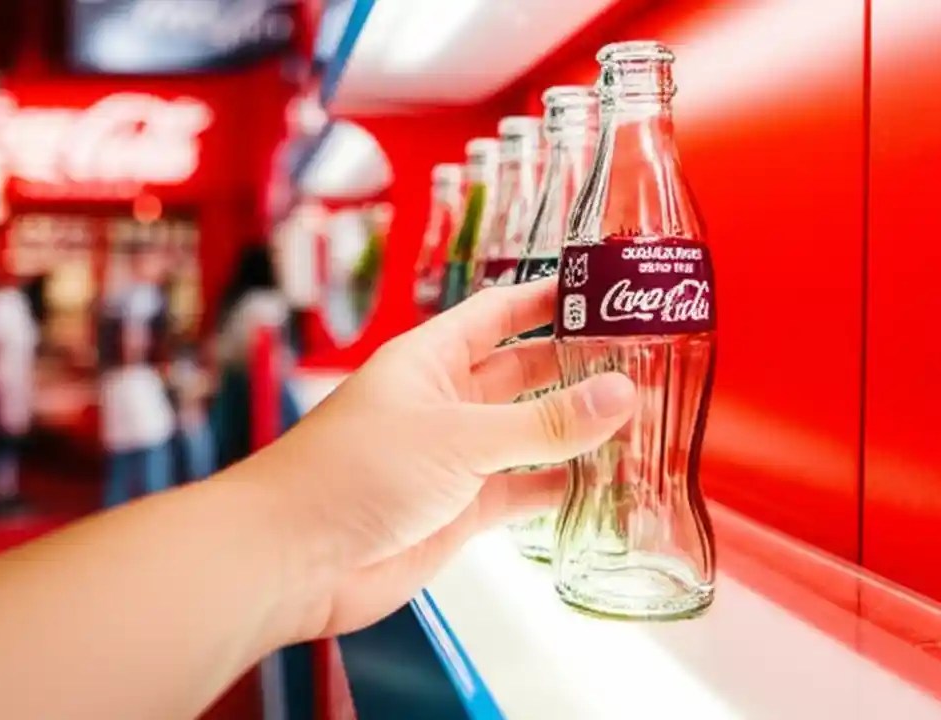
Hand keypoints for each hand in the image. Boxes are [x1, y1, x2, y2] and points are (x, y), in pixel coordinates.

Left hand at [259, 279, 636, 639]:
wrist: (296, 558)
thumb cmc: (353, 473)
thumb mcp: (459, 437)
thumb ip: (544, 423)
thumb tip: (621, 394)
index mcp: (432, 358)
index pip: (500, 313)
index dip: (548, 299)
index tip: (603, 291)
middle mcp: (445, 401)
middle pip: (523, 373)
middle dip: (577, 367)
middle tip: (644, 362)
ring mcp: (453, 457)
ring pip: (528, 435)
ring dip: (575, 431)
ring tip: (641, 420)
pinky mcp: (459, 509)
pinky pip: (520, 491)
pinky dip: (558, 488)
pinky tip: (603, 484)